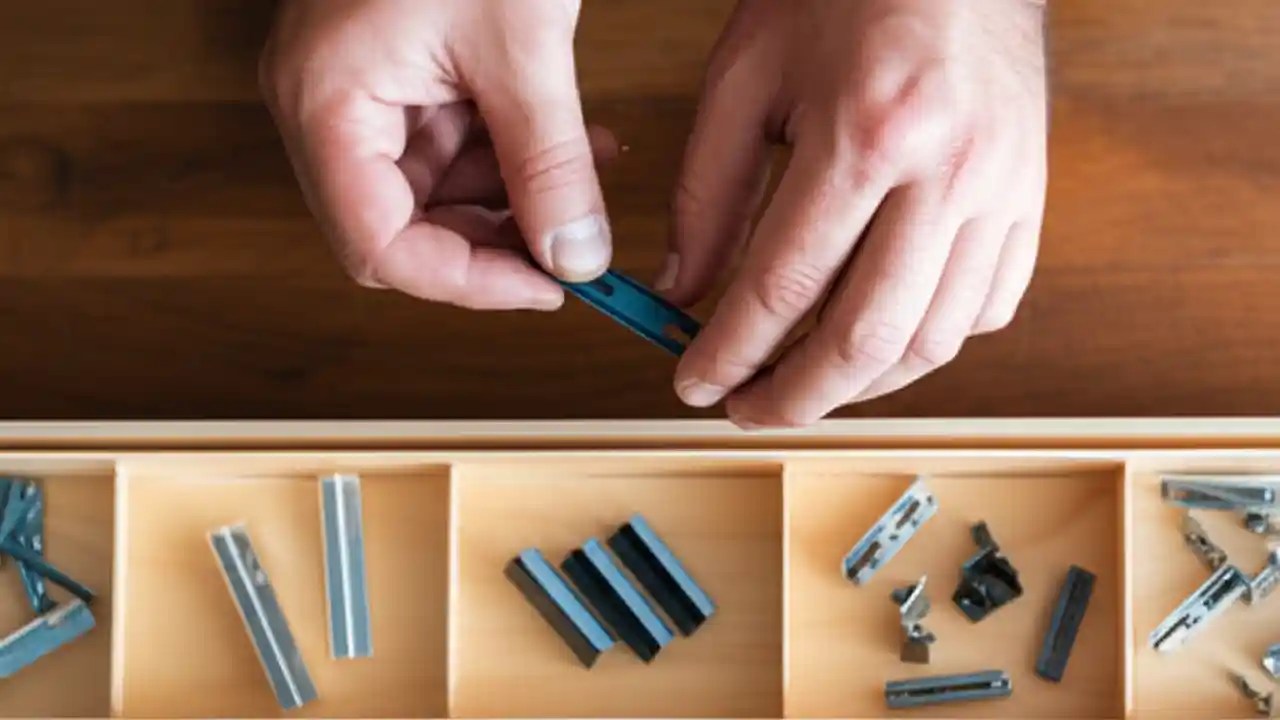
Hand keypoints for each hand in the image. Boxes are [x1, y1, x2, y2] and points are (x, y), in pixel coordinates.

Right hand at [260, 0, 615, 309]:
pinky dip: (514, 156)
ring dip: (517, 199)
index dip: (465, 283)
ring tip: (589, 177)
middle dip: (497, 241)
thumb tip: (576, 259)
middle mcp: (328, 105)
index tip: (549, 290)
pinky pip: (453, 144)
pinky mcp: (399, 73)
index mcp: (327, 102)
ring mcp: (360, 89)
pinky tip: (574, 145)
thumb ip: (549, 164)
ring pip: (437, 193)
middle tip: (575, 247)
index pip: (377, 249)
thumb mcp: (521, 46)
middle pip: (403, 227)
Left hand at [663, 0, 1047, 426]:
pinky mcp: (1032, 197)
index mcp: (864, 134)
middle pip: (865, 339)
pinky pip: (987, 308)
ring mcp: (1003, 191)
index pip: (782, 288)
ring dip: (860, 386)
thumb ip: (707, 192)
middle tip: (747, 409)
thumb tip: (684, 291)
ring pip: (933, 340)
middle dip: (795, 398)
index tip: (694, 385)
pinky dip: (927, 343)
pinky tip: (880, 337)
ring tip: (805, 385)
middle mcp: (946, 173)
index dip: (729, 354)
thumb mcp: (745, 76)